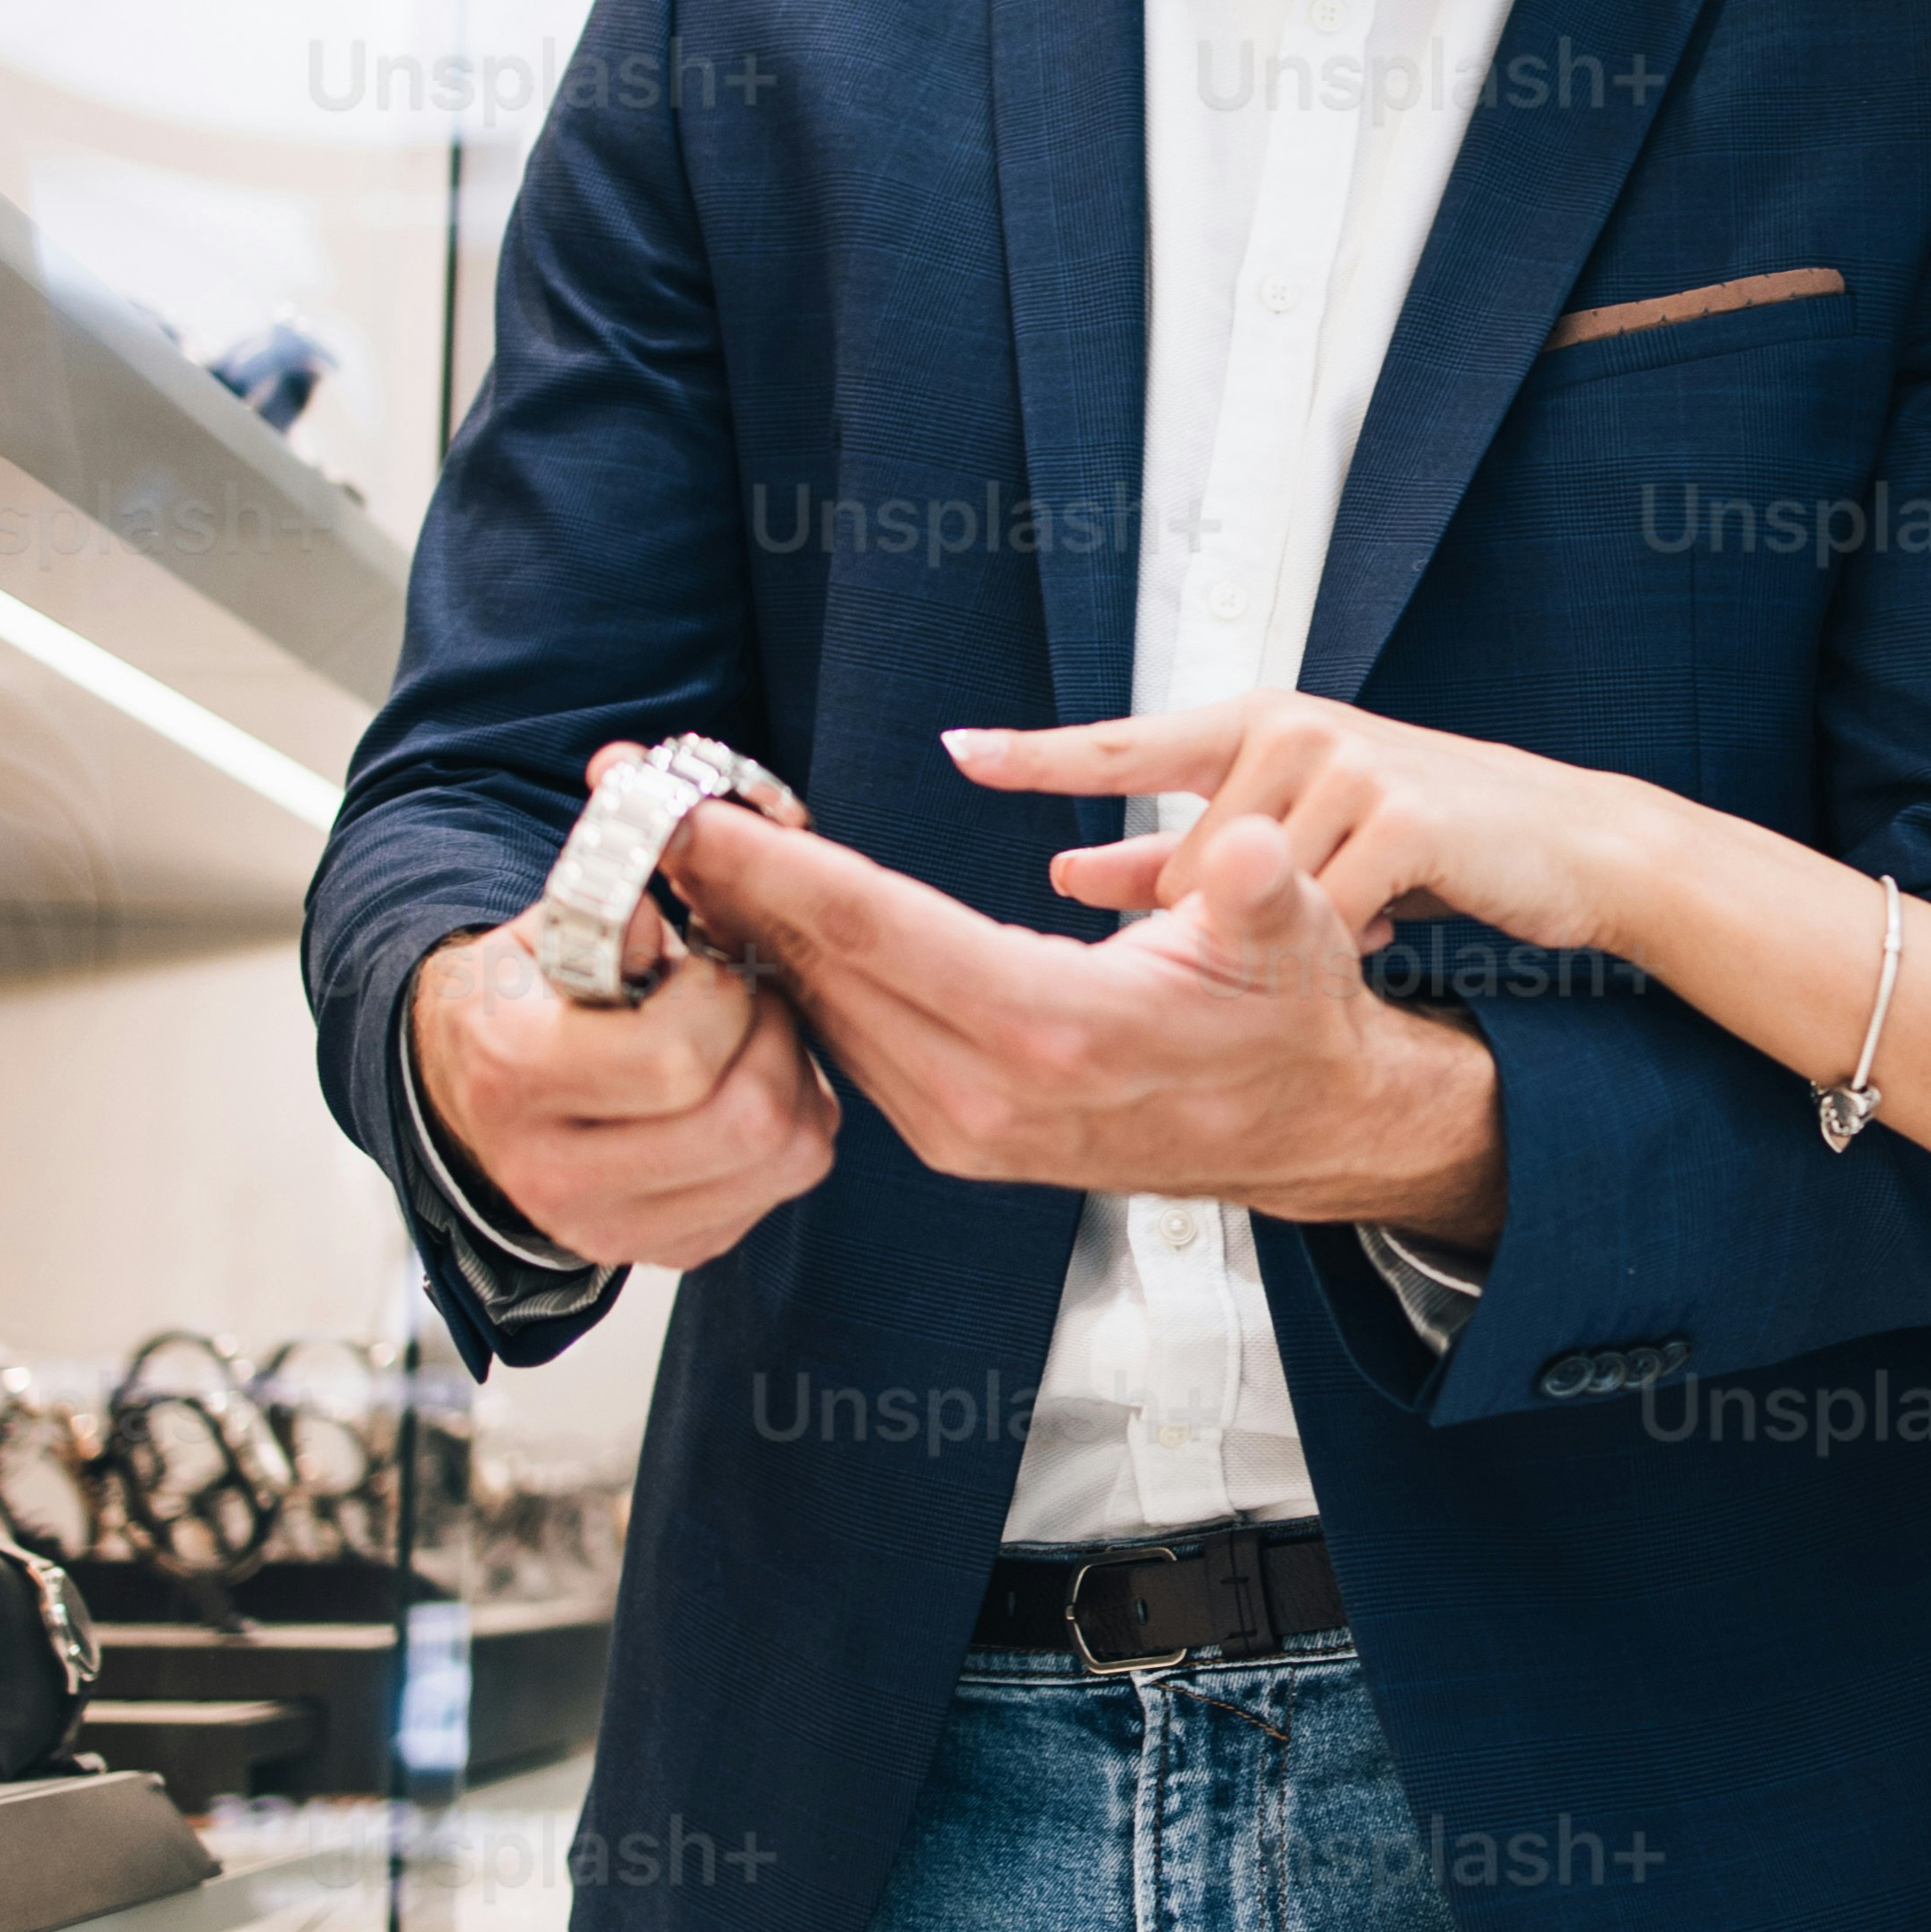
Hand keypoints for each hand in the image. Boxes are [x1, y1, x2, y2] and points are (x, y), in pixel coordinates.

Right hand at [408, 761, 837, 1273]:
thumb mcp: (543, 927)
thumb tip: (668, 907)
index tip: (707, 965)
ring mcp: (610, 1228)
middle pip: (747, 1123)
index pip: (675, 1057)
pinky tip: (740, 1092)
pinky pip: (778, 1197)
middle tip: (753, 999)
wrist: (468, 1088)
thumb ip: (609, 901)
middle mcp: (554, 1173)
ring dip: (798, 1088)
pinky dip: (786, 1136)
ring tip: (754, 1042)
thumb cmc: (523, 995)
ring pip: (784, 1164)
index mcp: (515, 1073)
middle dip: (776, 1041)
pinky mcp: (662, 1251)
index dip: (721, 996)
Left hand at [655, 791, 1507, 1247]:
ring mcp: (960, 1126)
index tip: (684, 808)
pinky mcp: (951, 1133)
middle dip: (718, 880)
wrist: (1299, 1128)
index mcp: (1056, 1033)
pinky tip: (755, 917)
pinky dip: (790, 976)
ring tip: (673, 842)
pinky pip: (843, 1042)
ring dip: (742, 927)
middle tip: (631, 797)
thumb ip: (1259, 890)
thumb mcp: (1297, 937)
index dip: (770, 863)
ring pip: (816, 1011)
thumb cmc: (1286, 1021)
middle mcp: (987, 1096)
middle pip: (817, 970)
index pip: (874, 931)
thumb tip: (1248, 851)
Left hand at [951, 696, 1634, 961]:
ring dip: (1293, 931)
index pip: (1122, 744)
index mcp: (1252, 726)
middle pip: (1185, 866)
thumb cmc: (1420, 839)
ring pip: (1252, 898)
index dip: (1039, 753)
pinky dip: (1353, 937)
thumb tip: (1065, 871)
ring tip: (1360, 907)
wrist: (1568, 842)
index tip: (958, 752)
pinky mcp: (1402, 817)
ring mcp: (1348, 766)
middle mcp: (1291, 729)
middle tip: (1271, 925)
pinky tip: (1394, 918)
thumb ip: (1176, 857)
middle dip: (1213, 922)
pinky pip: (1326, 917)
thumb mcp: (1290, 838)